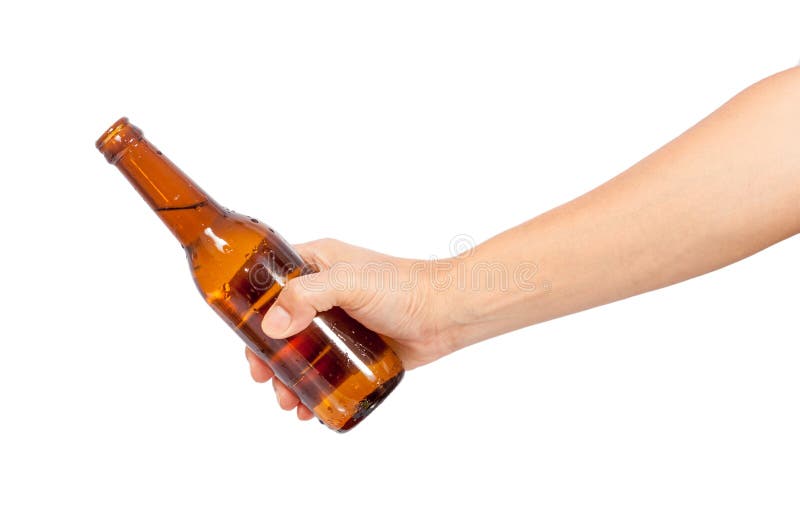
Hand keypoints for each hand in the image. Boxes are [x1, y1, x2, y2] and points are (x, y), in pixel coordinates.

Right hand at [245, 238, 456, 420]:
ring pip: (301, 352)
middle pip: (280, 325)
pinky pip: (325, 370)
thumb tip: (272, 326)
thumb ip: (309, 296)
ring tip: (288, 402)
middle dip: (267, 355)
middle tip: (264, 379)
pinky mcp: (355, 350)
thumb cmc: (405, 287)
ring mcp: (339, 323)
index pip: (270, 284)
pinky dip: (312, 389)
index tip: (247, 340)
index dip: (252, 312)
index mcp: (317, 265)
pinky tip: (309, 408)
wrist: (448, 313)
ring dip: (288, 378)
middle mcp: (323, 293)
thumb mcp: (351, 282)